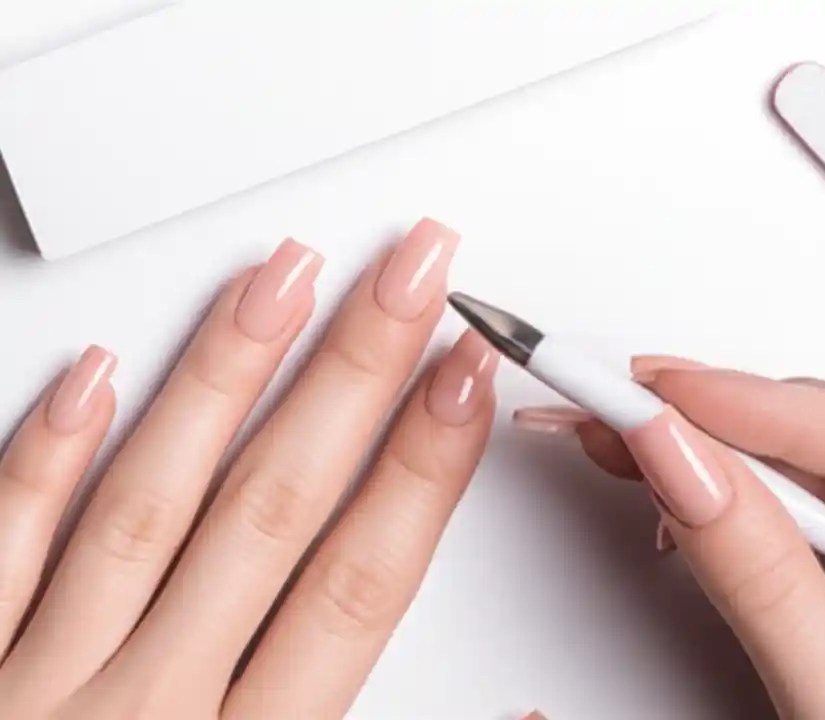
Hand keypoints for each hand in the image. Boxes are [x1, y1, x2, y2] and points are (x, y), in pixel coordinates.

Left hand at [0, 220, 498, 717]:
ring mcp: (40, 689)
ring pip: (150, 502)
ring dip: (225, 380)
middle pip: (277, 511)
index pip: (360, 583)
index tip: (469, 375)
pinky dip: (40, 461)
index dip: (425, 468)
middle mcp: (145, 714)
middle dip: (357, 376)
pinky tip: (89, 375)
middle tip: (411, 275)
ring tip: (282, 281)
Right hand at [521, 356, 824, 718]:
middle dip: (716, 432)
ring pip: (821, 465)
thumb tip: (687, 467)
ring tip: (634, 453)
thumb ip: (765, 581)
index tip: (650, 392)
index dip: (744, 405)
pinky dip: (752, 507)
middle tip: (614, 415)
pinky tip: (695, 496)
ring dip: (723, 466)